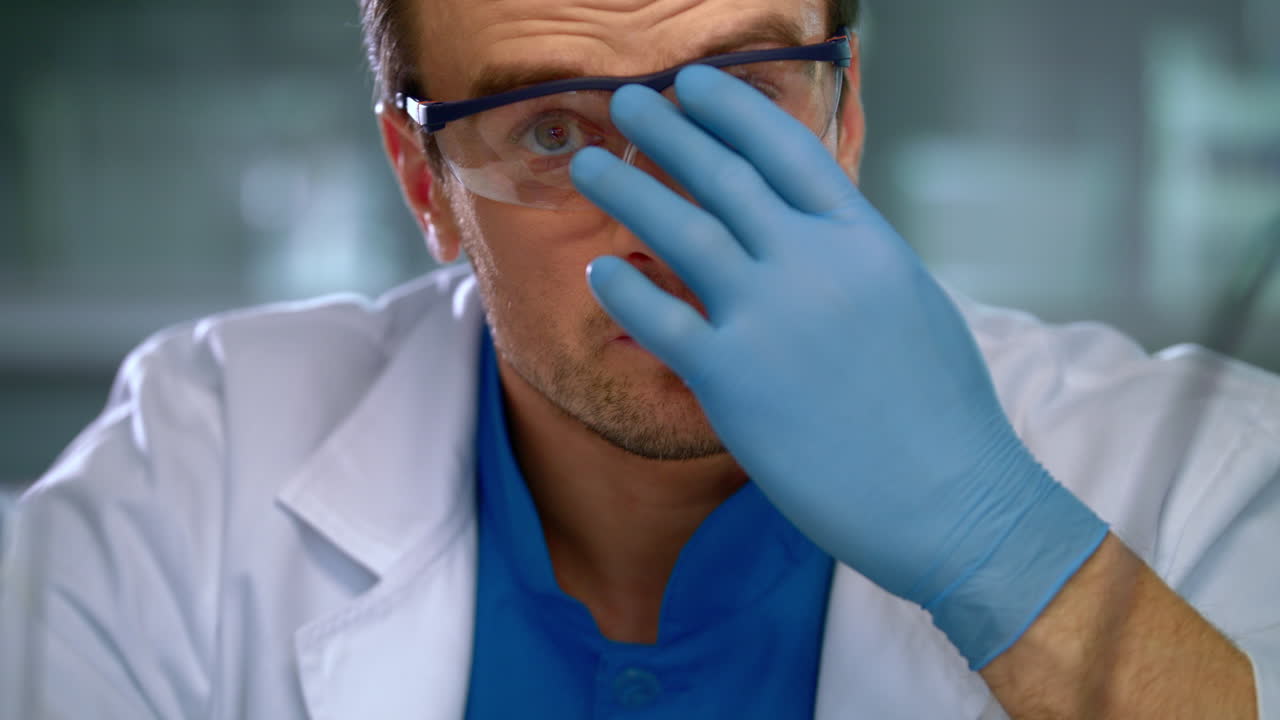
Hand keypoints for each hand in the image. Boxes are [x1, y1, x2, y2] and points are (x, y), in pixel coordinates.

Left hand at [570, 65, 1107, 668]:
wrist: (953, 501)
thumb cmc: (942, 414)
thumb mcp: (909, 303)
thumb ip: (852, 259)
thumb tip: (805, 235)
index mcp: (865, 241)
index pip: (788, 149)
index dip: (733, 109)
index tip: (696, 84)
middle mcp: (815, 264)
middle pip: (724, 176)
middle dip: (668, 130)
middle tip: (627, 100)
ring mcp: (771, 319)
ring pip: (681, 231)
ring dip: (627, 187)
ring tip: (588, 162)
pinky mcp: (734, 381)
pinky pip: (660, 319)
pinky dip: (623, 290)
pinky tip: (600, 270)